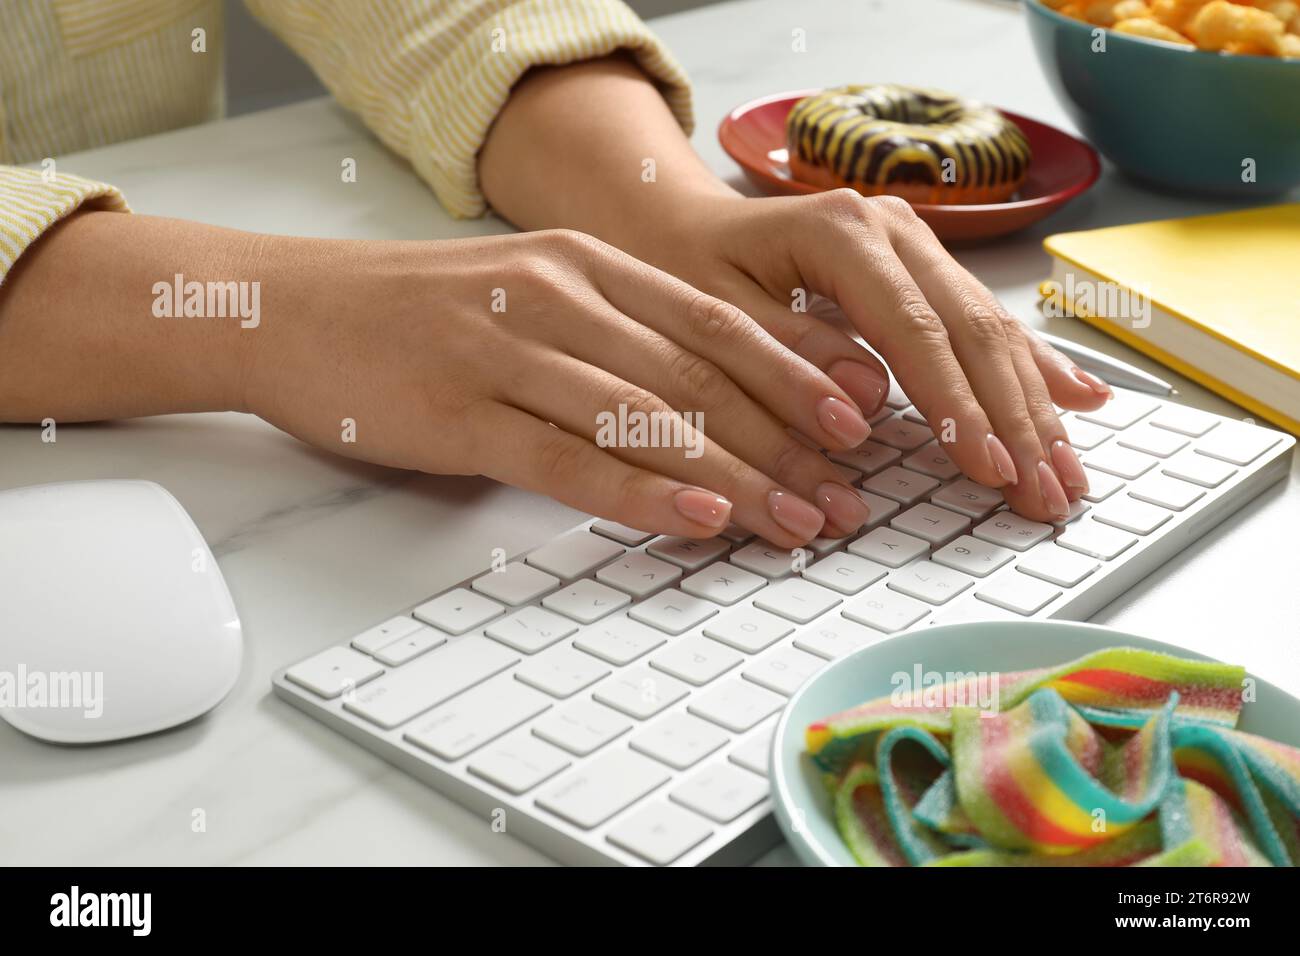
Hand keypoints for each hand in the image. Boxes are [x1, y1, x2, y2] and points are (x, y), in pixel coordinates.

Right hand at [249, 229, 880, 546]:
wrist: (288, 310)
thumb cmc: (417, 313)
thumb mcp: (529, 296)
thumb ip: (614, 334)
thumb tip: (709, 400)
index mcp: (586, 264)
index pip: (717, 323)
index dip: (798, 374)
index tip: (860, 421)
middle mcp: (558, 296)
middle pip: (700, 374)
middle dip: (789, 439)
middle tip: (852, 492)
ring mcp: (508, 352)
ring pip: (648, 417)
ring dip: (737, 476)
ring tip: (800, 523)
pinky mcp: (460, 413)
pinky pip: (568, 457)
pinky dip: (641, 490)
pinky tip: (698, 519)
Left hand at [629, 190, 1111, 522]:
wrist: (677, 226)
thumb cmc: (684, 269)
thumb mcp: (713, 315)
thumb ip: (785, 358)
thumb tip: (864, 405)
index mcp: (841, 233)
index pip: (917, 332)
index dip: (959, 406)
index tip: (991, 469)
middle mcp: (891, 230)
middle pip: (972, 332)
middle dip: (1017, 420)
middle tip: (1047, 494)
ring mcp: (913, 245)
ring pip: (990, 330)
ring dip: (1035, 406)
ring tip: (1069, 473)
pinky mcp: (920, 269)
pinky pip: (984, 323)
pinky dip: (1031, 368)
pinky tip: (1081, 399)